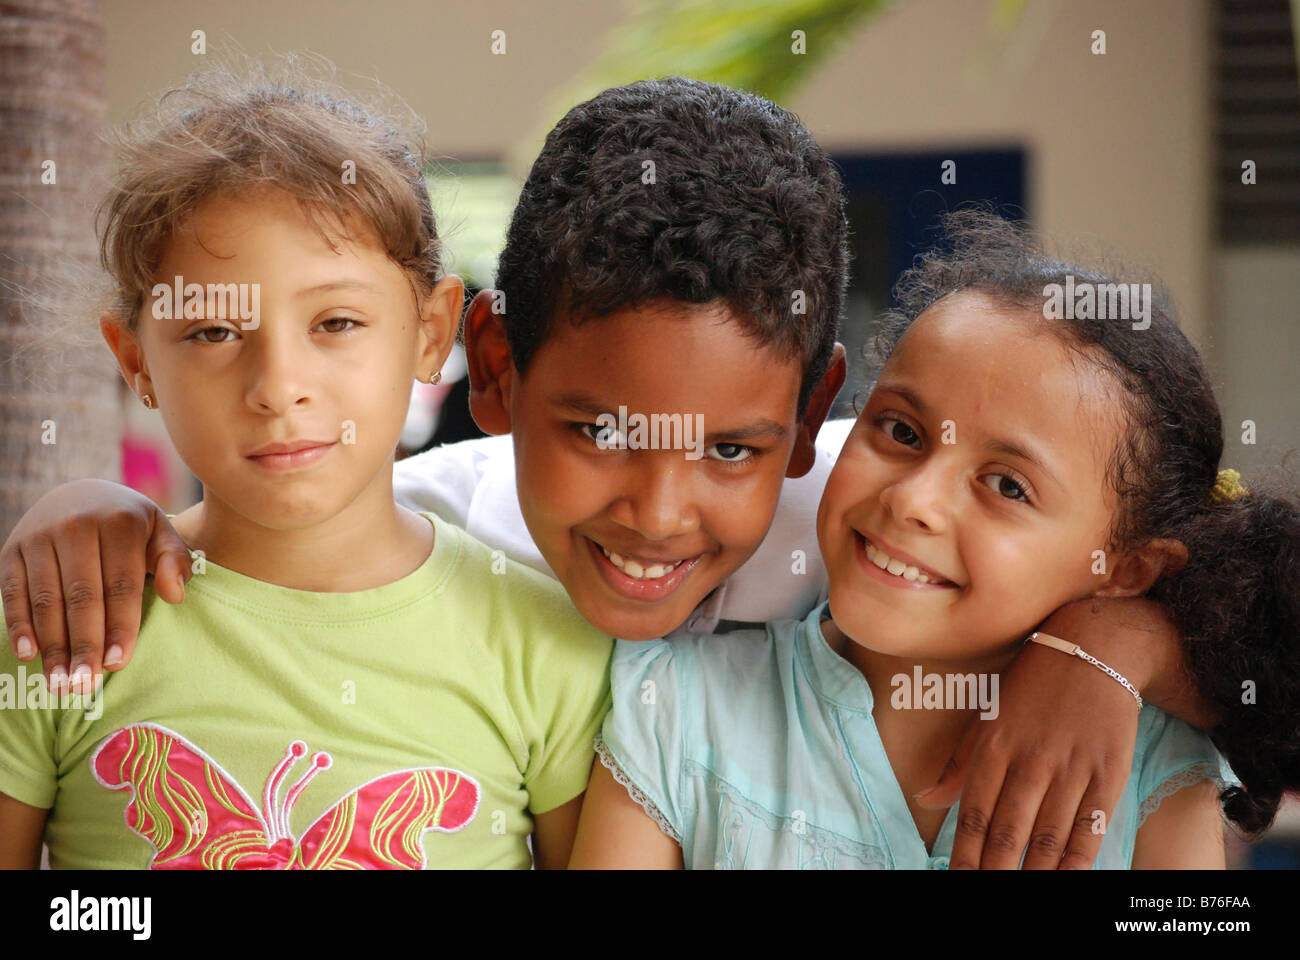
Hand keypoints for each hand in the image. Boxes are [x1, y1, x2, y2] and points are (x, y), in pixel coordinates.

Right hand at [0, 479, 191, 691]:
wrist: (80, 492)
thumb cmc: (129, 525)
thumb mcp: (159, 531)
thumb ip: (173, 559)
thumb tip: (175, 595)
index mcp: (119, 522)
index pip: (121, 585)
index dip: (120, 627)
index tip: (117, 664)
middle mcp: (75, 525)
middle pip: (81, 597)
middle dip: (83, 645)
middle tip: (85, 686)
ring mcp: (39, 536)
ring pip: (46, 600)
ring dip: (52, 645)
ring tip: (61, 684)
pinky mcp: (11, 548)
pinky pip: (12, 592)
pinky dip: (19, 625)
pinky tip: (29, 656)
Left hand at [916, 602, 1148, 868]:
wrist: (1093, 649)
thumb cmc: (1032, 685)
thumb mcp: (987, 715)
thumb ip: (959, 763)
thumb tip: (927, 799)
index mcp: (994, 745)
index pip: (974, 814)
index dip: (966, 854)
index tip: (959, 880)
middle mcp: (1030, 759)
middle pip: (1009, 831)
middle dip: (997, 871)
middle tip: (989, 894)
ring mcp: (1071, 767)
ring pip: (1049, 835)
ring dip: (1035, 871)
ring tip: (1024, 892)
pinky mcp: (1108, 772)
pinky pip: (1091, 825)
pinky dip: (1078, 858)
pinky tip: (1066, 877)